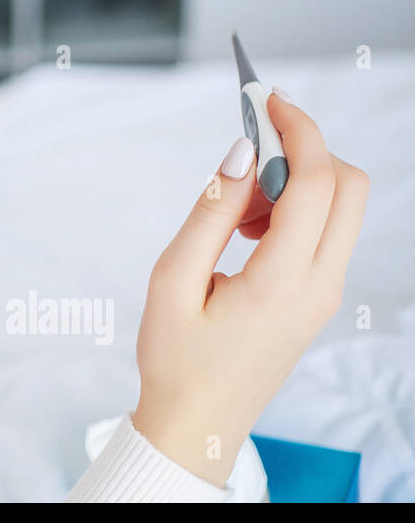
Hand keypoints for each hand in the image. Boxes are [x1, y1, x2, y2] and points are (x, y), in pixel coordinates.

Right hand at [132, 92, 368, 487]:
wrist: (198, 424)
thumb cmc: (175, 358)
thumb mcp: (171, 279)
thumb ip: (210, 210)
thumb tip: (243, 151)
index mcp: (282, 282)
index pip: (315, 182)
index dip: (296, 129)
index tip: (265, 98)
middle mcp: (320, 286)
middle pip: (350, 186)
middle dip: (305, 149)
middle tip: (249, 147)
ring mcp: (326, 294)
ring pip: (341, 207)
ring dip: (295, 183)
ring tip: (231, 212)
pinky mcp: (319, 297)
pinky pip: (325, 232)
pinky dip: (293, 210)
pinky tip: (243, 232)